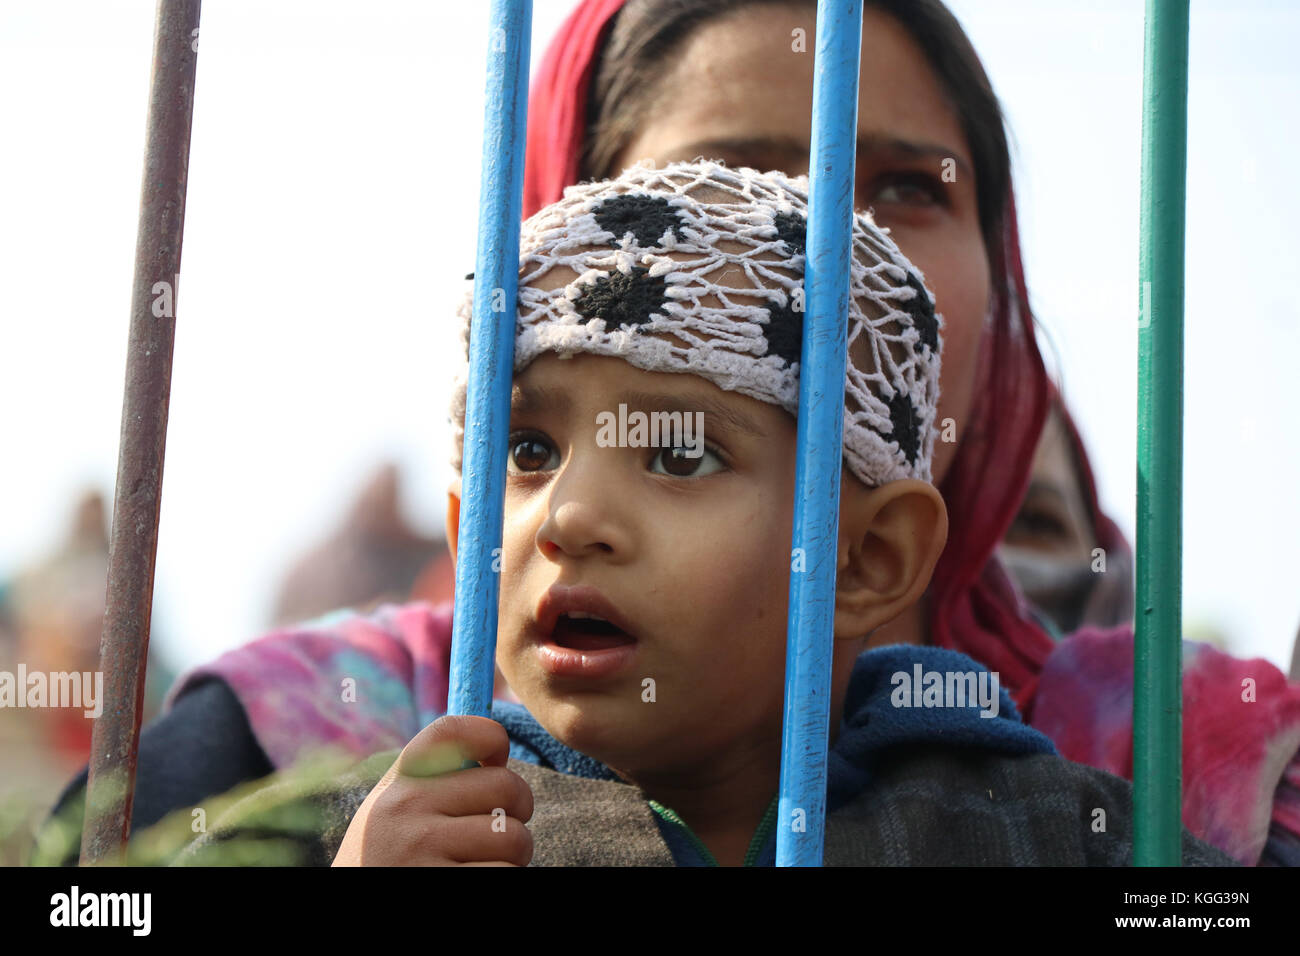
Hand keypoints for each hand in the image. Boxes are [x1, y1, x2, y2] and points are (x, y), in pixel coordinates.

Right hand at [332, 715, 533, 865]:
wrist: (346, 908)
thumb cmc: (389, 857)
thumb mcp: (394, 808)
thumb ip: (435, 777)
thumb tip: (497, 752)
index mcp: (399, 781)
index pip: (452, 730)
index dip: (490, 736)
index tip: (496, 759)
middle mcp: (407, 808)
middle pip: (505, 785)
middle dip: (519, 810)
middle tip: (502, 828)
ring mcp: (422, 849)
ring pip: (514, 837)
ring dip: (514, 855)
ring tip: (486, 861)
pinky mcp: (441, 883)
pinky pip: (505, 874)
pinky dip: (505, 878)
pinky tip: (475, 878)